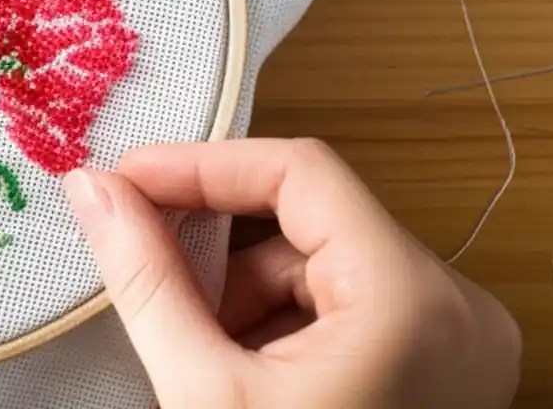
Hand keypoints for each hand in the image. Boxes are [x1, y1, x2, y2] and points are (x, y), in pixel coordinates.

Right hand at [64, 139, 520, 408]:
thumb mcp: (203, 389)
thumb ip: (144, 276)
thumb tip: (93, 190)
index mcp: (410, 300)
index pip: (298, 172)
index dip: (201, 166)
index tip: (127, 178)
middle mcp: (457, 308)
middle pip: (309, 222)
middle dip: (221, 257)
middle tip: (156, 285)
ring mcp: (459, 338)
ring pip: (324, 264)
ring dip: (248, 296)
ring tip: (211, 362)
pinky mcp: (445, 363)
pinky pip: (348, 304)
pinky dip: (285, 325)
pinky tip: (251, 378)